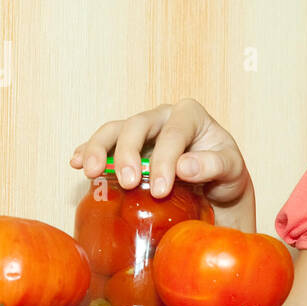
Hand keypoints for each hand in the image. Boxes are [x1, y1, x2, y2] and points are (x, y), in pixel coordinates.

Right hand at [71, 100, 255, 230]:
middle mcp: (162, 116)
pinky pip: (103, 143)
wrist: (216, 185)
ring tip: (89, 171)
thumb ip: (213, 165)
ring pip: (114, 130)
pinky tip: (75, 163)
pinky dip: (86, 150)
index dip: (165, 161)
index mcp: (190, 115)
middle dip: (129, 153)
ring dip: (98, 149)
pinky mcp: (126, 145)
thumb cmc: (224, 172)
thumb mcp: (231, 169)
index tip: (161, 190)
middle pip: (138, 125)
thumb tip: (185, 167)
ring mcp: (142, 130)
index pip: (174, 134)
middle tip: (129, 182)